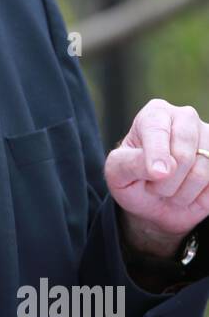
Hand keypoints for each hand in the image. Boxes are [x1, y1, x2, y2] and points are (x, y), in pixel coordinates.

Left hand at [105, 99, 208, 256]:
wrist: (155, 202)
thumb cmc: (132, 180)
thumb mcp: (117, 172)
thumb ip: (131, 164)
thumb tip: (161, 169)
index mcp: (155, 114)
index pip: (158, 130)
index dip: (157, 154)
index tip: (157, 174)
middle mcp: (186, 118)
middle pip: (184, 154)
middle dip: (166, 182)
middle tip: (154, 187)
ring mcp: (208, 137)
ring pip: (203, 172)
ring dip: (182, 194)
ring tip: (170, 191)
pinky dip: (200, 199)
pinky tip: (189, 193)